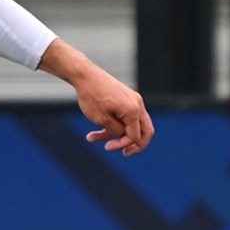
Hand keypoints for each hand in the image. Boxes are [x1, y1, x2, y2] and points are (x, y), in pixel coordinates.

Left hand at [36, 38, 155, 155]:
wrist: (85, 75)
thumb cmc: (91, 96)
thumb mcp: (101, 120)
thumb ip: (116, 131)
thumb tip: (125, 136)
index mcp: (133, 110)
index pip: (135, 136)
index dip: (122, 145)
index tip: (107, 147)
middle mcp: (137, 104)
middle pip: (145, 131)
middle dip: (135, 144)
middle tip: (125, 153)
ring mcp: (133, 100)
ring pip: (132, 124)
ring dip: (116, 134)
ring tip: (93, 138)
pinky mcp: (126, 98)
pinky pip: (125, 116)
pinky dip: (113, 124)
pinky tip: (95, 131)